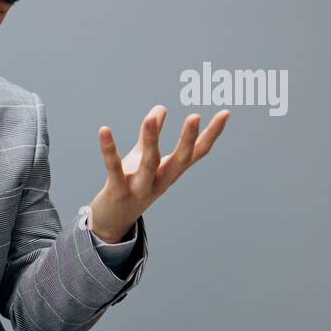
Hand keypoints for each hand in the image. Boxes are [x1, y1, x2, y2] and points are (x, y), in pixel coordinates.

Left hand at [87, 104, 229, 241]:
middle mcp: (160, 181)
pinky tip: (104, 130)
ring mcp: (140, 188)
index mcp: (170, 172)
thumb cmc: (130, 185)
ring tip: (150, 117)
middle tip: (195, 116)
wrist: (112, 222)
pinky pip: (113, 168)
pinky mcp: (117, 191)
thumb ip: (151, 135)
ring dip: (150, 140)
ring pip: (149, 164)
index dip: (212, 134)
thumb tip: (161, 108)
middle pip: (179, 160)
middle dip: (188, 139)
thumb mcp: (142, 159)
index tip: (225, 113)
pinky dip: (109, 150)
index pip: (196, 153)